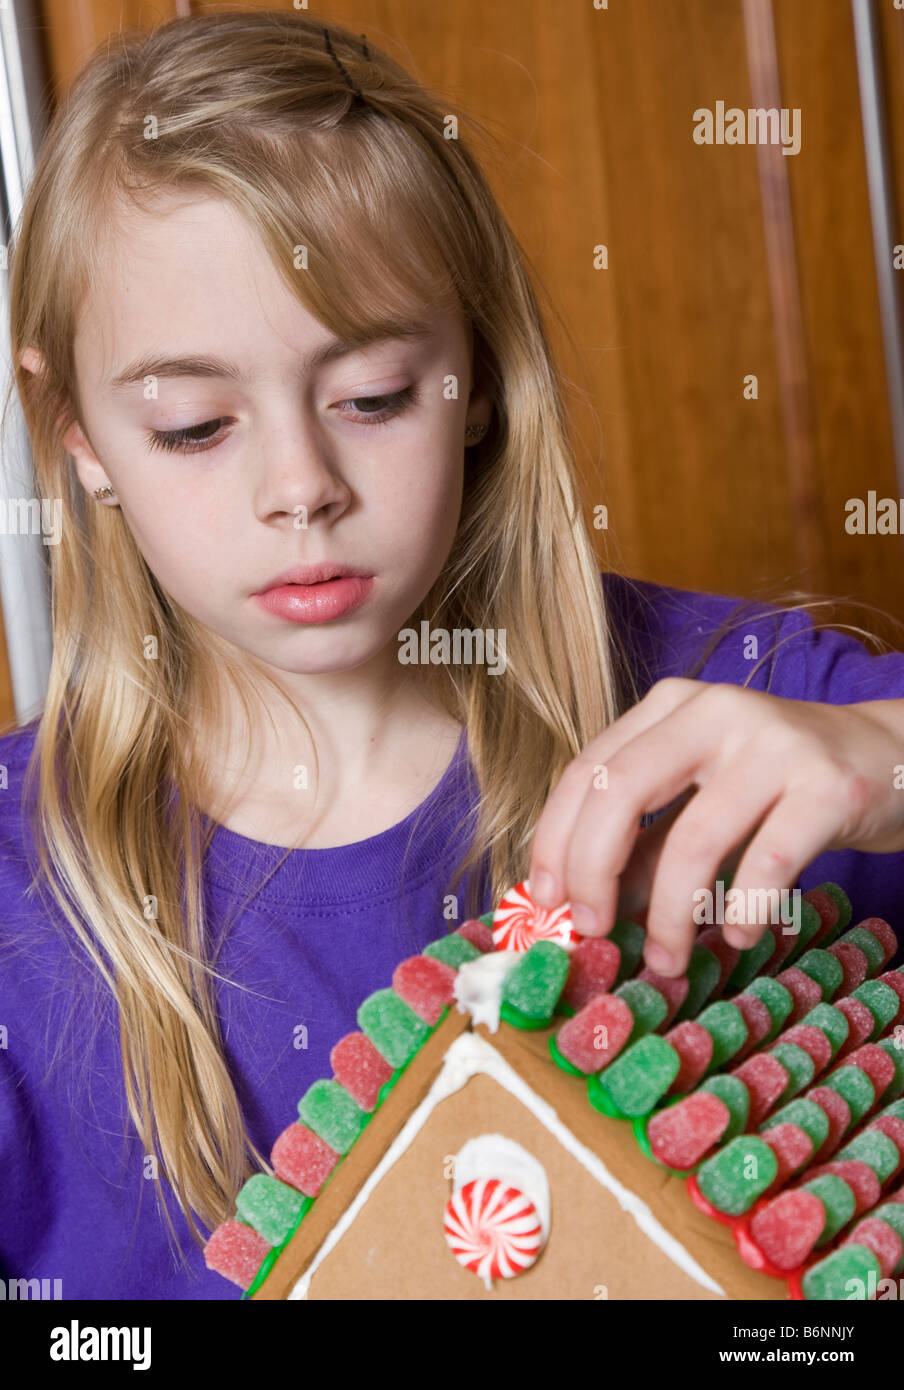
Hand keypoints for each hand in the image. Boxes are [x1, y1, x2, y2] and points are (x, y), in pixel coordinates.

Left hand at [527, 678, 903, 976]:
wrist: (889, 758)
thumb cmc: (777, 785)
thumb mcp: (700, 800)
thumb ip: (643, 844)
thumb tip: (580, 907)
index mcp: (670, 706)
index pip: (587, 769)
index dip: (554, 839)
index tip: (545, 901)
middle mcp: (715, 711)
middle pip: (620, 791)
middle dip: (592, 872)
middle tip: (592, 931)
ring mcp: (773, 744)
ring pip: (693, 841)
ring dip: (669, 916)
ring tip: (667, 960)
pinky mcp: (827, 786)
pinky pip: (766, 865)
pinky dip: (741, 915)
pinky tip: (736, 937)